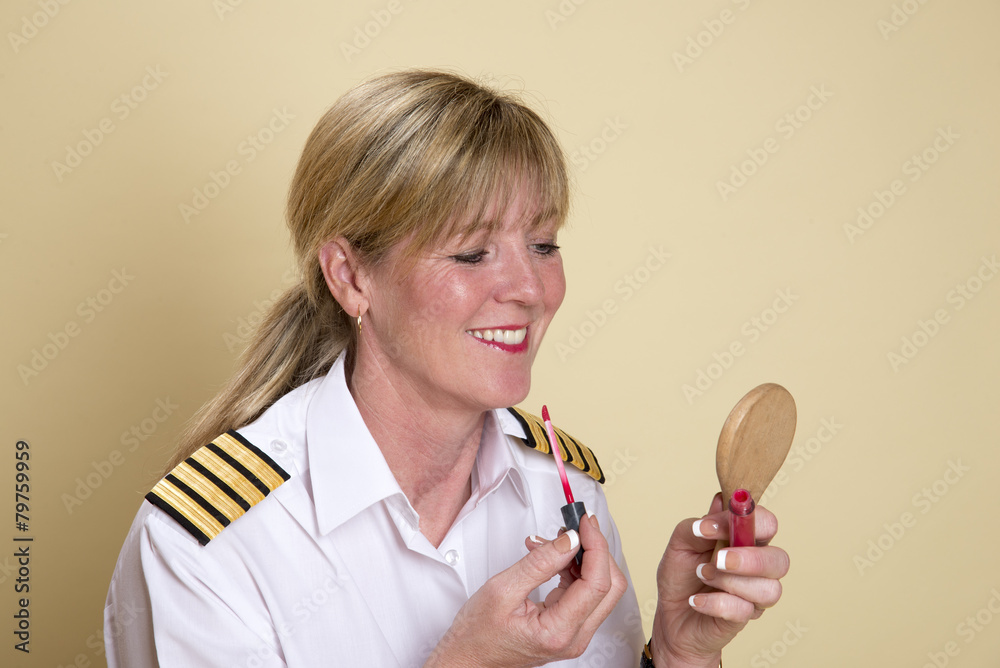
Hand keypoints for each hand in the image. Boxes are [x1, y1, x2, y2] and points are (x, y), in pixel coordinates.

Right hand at [424, 513, 626, 667]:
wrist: (469, 658)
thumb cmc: (477, 635)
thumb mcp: (503, 589)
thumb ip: (540, 563)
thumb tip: (569, 540)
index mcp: (559, 631)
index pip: (597, 583)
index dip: (596, 546)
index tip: (584, 522)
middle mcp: (575, 637)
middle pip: (610, 586)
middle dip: (596, 550)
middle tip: (576, 525)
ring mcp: (574, 633)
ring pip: (599, 587)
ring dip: (582, 557)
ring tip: (551, 541)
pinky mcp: (569, 626)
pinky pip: (584, 591)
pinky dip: (572, 567)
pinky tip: (551, 556)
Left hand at [651, 494, 788, 667]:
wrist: (668, 613)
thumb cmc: (681, 573)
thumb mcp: (681, 543)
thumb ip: (698, 525)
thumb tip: (717, 505)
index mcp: (747, 540)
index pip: (768, 524)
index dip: (749, 520)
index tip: (714, 526)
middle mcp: (758, 567)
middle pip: (780, 560)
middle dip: (750, 559)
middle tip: (717, 559)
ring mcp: (755, 595)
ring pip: (768, 589)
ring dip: (729, 581)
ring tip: (702, 575)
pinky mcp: (744, 618)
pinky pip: (743, 611)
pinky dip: (714, 603)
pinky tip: (696, 600)